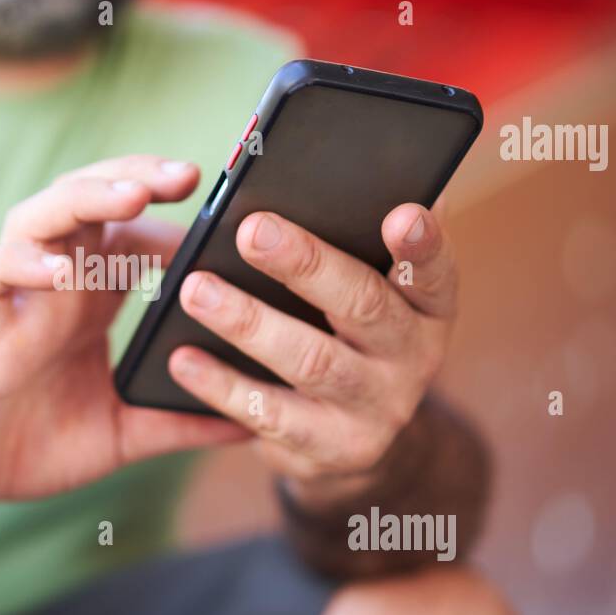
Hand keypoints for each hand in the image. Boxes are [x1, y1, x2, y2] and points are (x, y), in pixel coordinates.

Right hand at [0, 155, 247, 510]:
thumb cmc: (35, 443)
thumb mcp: (125, 434)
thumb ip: (179, 423)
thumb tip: (254, 428)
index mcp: (92, 296)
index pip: (136, 231)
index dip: (179, 218)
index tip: (232, 217)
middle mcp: (55, 284)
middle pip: (89, 198)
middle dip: (136, 176)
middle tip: (189, 174)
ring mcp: (14, 299)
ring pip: (38, 217)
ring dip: (84, 198)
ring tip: (131, 196)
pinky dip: (19, 263)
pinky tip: (59, 270)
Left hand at [167, 202, 456, 492]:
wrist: (351, 430)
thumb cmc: (348, 326)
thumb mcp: (369, 282)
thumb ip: (356, 230)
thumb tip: (336, 165)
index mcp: (427, 303)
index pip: (433, 267)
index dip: (421, 242)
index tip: (399, 212)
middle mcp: (415, 356)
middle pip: (364, 306)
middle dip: (307, 266)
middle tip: (251, 230)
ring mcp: (378, 409)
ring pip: (313, 362)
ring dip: (249, 323)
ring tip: (196, 290)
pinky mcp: (332, 450)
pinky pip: (271, 417)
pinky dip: (223, 386)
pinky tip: (182, 358)